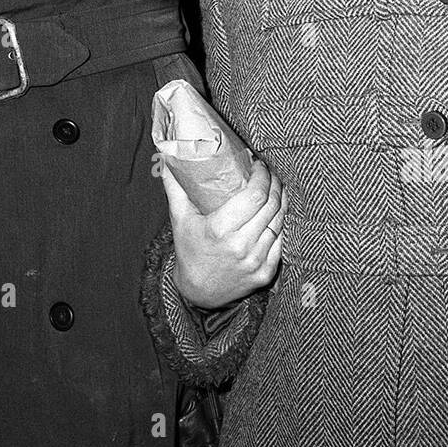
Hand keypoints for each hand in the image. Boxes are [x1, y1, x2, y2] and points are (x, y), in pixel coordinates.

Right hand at [160, 157, 284, 308]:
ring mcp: (256, 261)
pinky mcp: (266, 273)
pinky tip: (277, 211)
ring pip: (279, 221)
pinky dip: (281, 223)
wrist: (199, 291)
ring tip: (276, 187)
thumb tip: (166, 156)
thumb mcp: (179, 218)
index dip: (262, 176)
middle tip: (270, 172)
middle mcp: (241, 246)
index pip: (254, 196)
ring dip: (280, 201)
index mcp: (220, 230)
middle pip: (270, 205)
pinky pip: (281, 241)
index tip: (259, 164)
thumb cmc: (189, 250)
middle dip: (274, 183)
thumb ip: (174, 186)